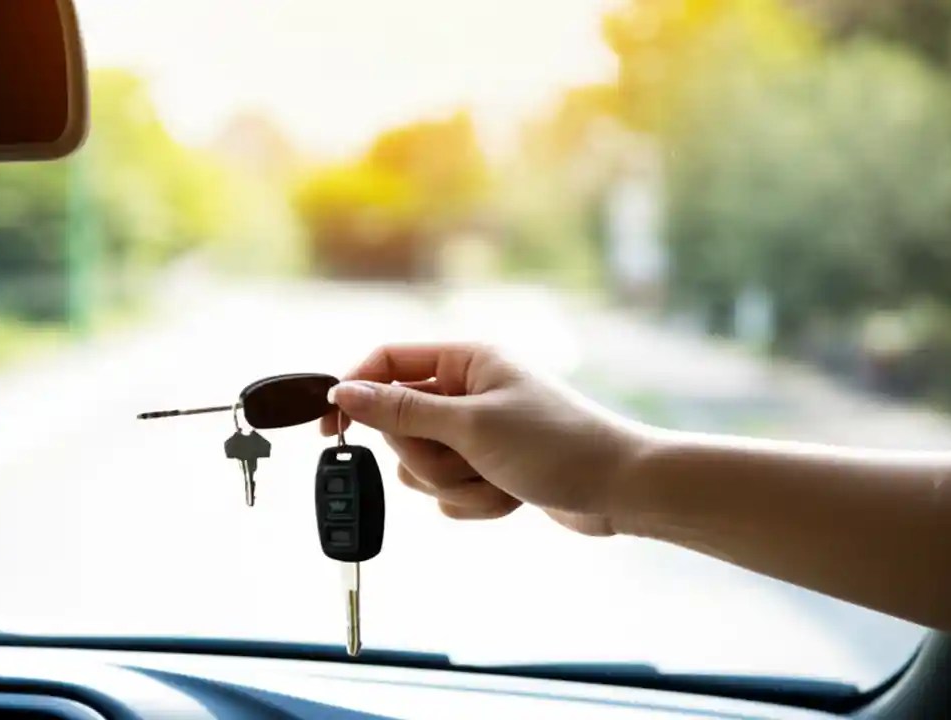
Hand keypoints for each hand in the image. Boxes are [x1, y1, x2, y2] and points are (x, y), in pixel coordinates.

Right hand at [320, 344, 650, 535]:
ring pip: (422, 467)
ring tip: (498, 479)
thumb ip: (402, 411)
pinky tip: (512, 495)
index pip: (387, 362)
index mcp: (466, 360)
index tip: (329, 428)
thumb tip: (344, 391)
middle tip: (467, 458)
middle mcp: (468, 390)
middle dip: (429, 457)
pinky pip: (449, 492)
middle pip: (400, 426)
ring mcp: (476, 433)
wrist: (621, 490)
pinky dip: (475, 502)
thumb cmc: (558, 445)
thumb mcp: (471, 426)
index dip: (354, 392)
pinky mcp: (487, 468)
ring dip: (455, 485)